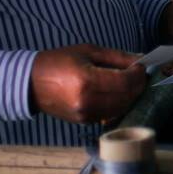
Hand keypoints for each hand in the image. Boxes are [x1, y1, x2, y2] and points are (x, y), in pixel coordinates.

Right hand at [29, 44, 146, 123]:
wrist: (31, 83)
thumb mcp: (88, 51)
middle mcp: (87, 101)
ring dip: (131, 95)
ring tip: (129, 82)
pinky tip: (117, 92)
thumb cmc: (59, 61)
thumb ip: (116, 57)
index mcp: (87, 81)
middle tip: (138, 74)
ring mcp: (85, 114)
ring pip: (122, 108)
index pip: (125, 82)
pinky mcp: (84, 121)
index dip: (138, 74)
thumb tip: (140, 60)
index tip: (141, 66)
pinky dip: (119, 103)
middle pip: (127, 97)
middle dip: (138, 85)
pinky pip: (111, 114)